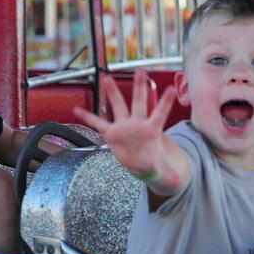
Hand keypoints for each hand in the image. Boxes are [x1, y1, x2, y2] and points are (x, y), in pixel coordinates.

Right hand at [73, 70, 179, 187]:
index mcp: (151, 128)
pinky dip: (88, 117)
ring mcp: (124, 126)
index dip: (165, 102)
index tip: (171, 88)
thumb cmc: (151, 159)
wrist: (139, 162)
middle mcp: (137, 123)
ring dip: (112, 93)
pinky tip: (78, 110)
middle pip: (139, 102)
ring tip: (107, 78)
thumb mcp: (159, 165)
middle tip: (141, 71)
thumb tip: (176, 183)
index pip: (160, 113)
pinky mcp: (112, 133)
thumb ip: (166, 172)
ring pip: (118, 106)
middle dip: (139, 87)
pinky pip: (98, 123)